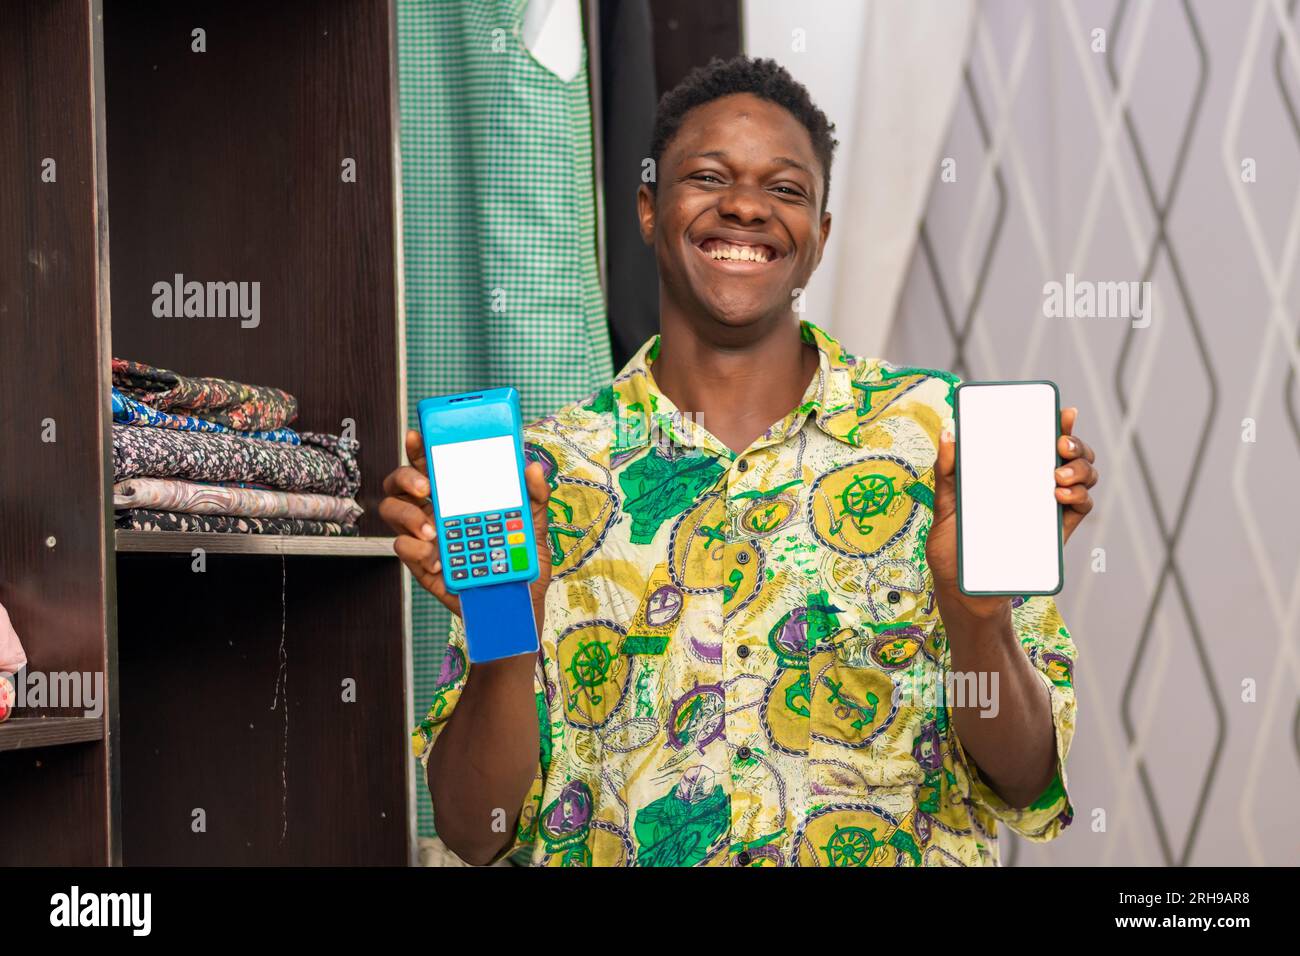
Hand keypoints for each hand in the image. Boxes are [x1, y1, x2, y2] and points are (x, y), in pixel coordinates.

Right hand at [379, 429, 553, 618]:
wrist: (518, 605)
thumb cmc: (521, 562)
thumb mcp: (535, 525)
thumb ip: (534, 496)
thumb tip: (533, 467)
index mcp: (457, 496)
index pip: (430, 464)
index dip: (418, 447)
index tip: (417, 435)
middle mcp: (434, 511)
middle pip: (400, 483)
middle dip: (405, 476)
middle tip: (426, 487)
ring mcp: (425, 537)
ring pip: (392, 511)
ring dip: (407, 515)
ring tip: (433, 530)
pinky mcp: (422, 565)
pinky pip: (402, 548)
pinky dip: (417, 551)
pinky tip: (439, 560)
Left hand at [926, 405, 1099, 620]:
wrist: (967, 589)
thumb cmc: (954, 544)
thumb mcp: (946, 504)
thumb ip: (946, 470)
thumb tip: (949, 433)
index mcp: (1013, 472)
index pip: (1040, 440)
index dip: (1059, 423)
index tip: (1064, 412)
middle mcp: (1036, 484)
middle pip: (1071, 454)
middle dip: (1075, 442)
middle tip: (1059, 444)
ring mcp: (1050, 505)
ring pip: (1083, 475)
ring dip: (1081, 467)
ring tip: (1057, 475)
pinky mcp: (1057, 530)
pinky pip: (1082, 506)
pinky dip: (1079, 495)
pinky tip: (1060, 493)